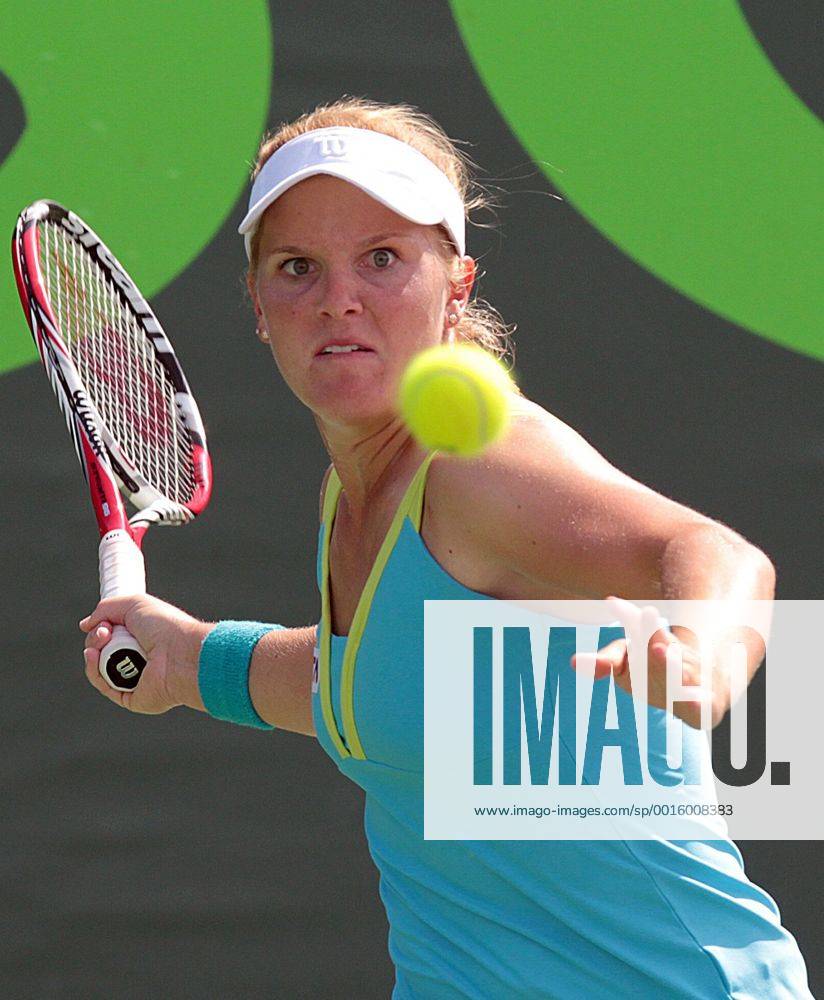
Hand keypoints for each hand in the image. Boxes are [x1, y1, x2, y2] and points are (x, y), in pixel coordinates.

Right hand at [80, 595, 212, 714]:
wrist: (181, 652)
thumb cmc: (166, 626)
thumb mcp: (134, 604)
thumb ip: (106, 609)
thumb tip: (86, 625)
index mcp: (145, 638)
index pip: (113, 636)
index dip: (102, 628)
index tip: (103, 623)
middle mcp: (141, 659)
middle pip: (103, 651)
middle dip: (97, 639)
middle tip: (105, 632)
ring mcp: (136, 679)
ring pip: (101, 669)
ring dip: (93, 654)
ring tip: (102, 641)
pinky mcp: (132, 698)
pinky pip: (106, 687)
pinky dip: (94, 671)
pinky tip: (92, 656)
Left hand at [571, 595, 715, 728]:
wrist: (705, 690)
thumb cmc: (655, 673)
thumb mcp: (629, 665)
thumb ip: (605, 660)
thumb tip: (573, 662)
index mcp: (651, 642)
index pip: (636, 625)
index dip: (626, 613)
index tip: (611, 601)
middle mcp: (672, 655)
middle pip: (660, 640)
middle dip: (652, 628)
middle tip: (646, 611)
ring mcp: (689, 677)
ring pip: (680, 669)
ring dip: (670, 660)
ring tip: (658, 649)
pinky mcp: (702, 703)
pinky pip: (699, 704)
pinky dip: (697, 702)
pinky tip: (694, 701)